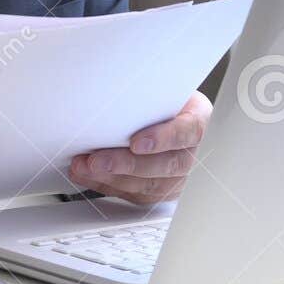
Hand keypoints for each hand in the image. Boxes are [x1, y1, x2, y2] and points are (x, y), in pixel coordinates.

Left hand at [67, 91, 210, 203]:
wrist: (169, 115)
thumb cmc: (163, 101)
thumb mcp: (162, 89)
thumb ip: (146, 94)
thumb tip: (113, 89)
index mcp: (197, 121)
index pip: (188, 131)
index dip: (164, 139)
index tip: (137, 143)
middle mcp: (192, 152)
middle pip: (167, 165)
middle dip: (127, 164)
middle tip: (98, 160)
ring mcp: (178, 176)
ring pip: (149, 185)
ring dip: (112, 178)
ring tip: (85, 167)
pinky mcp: (159, 190)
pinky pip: (135, 194)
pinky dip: (107, 185)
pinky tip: (89, 175)